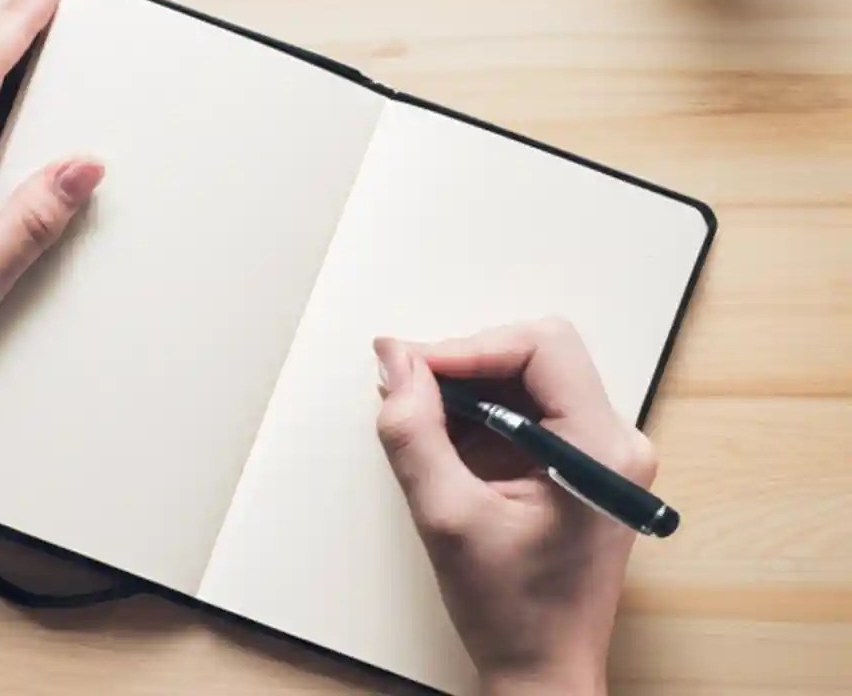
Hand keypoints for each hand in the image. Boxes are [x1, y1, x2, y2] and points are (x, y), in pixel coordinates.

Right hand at [374, 319, 655, 695]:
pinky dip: (477, 415)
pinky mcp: (577, 465)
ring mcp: (599, 453)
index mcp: (600, 450)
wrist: (544, 671)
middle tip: (406, 388)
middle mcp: (613, 442)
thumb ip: (415, 433)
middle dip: (464, 363)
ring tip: (416, 416)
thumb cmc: (513, 613)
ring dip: (467, 388)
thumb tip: (396, 363)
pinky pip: (525, 411)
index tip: (413, 368)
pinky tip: (441, 439)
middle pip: (536, 356)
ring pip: (527, 380)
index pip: (544, 347)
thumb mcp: (447, 518)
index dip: (470, 347)